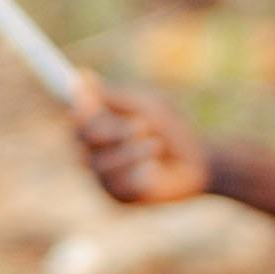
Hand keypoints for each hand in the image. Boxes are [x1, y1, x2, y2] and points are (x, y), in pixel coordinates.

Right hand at [75, 85, 207, 206]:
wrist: (199, 163)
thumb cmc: (171, 130)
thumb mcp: (146, 106)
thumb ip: (114, 97)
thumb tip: (82, 76)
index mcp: (96, 126)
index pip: (75, 118)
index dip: (80, 110)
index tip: (91, 101)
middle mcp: (92, 151)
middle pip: (80, 139)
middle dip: (111, 130)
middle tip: (142, 125)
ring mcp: (102, 176)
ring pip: (99, 164)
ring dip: (130, 152)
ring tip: (156, 145)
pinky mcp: (116, 197)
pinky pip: (116, 186)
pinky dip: (137, 175)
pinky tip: (154, 170)